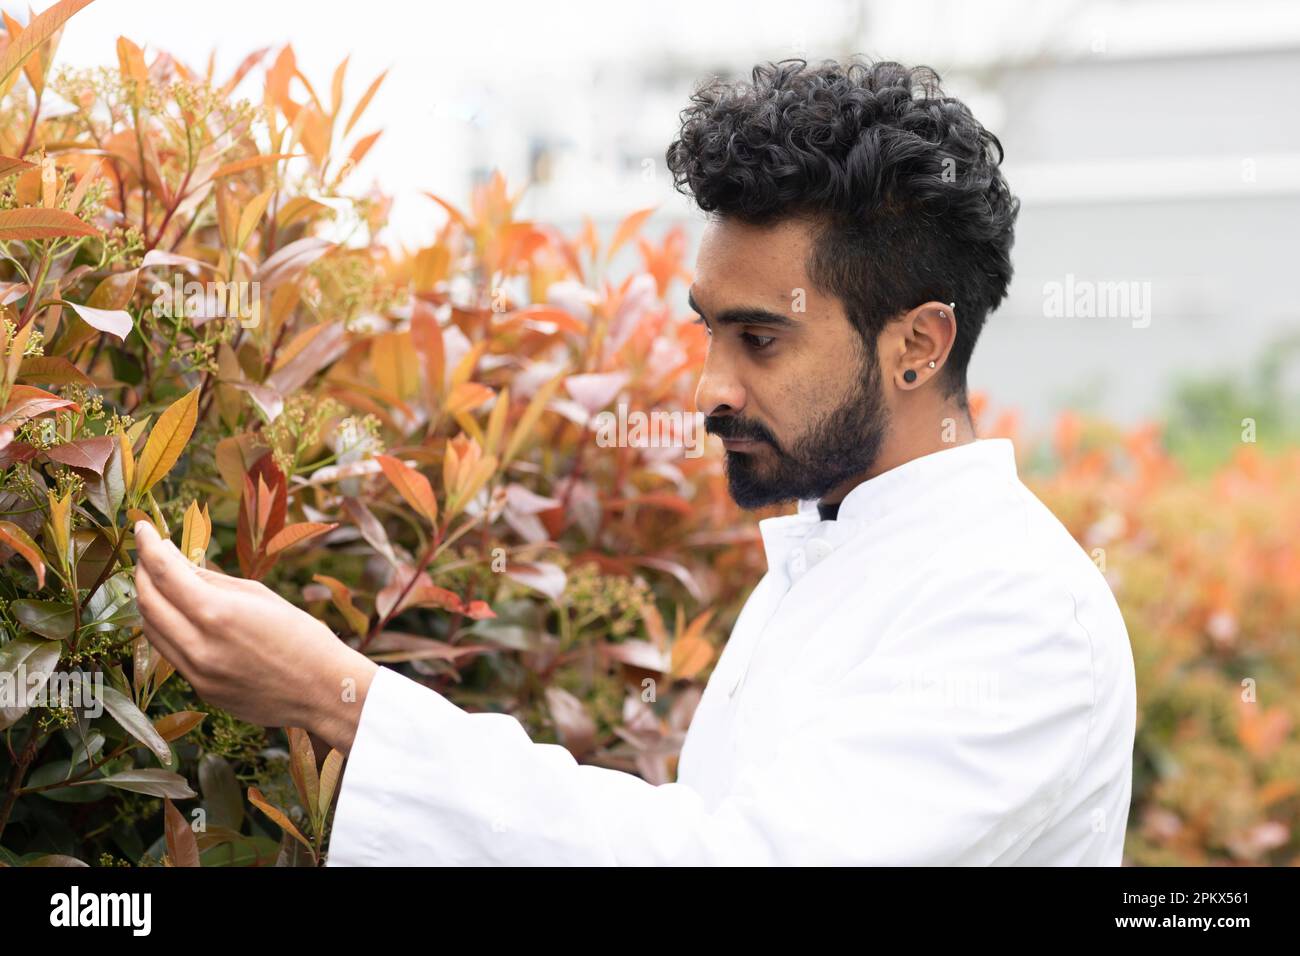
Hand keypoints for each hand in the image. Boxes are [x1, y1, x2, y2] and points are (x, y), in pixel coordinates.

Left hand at [132, 520, 377, 753]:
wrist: (324, 692)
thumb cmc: (303, 636)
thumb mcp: (260, 596)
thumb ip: (212, 581)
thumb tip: (176, 562)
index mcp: (218, 614)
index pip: (164, 572)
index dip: (148, 546)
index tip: (142, 529)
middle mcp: (199, 646)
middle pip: (148, 602)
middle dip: (143, 572)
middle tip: (149, 554)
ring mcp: (197, 673)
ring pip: (152, 631)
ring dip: (150, 602)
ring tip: (160, 583)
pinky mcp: (201, 691)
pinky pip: (172, 653)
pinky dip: (168, 629)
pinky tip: (182, 617)